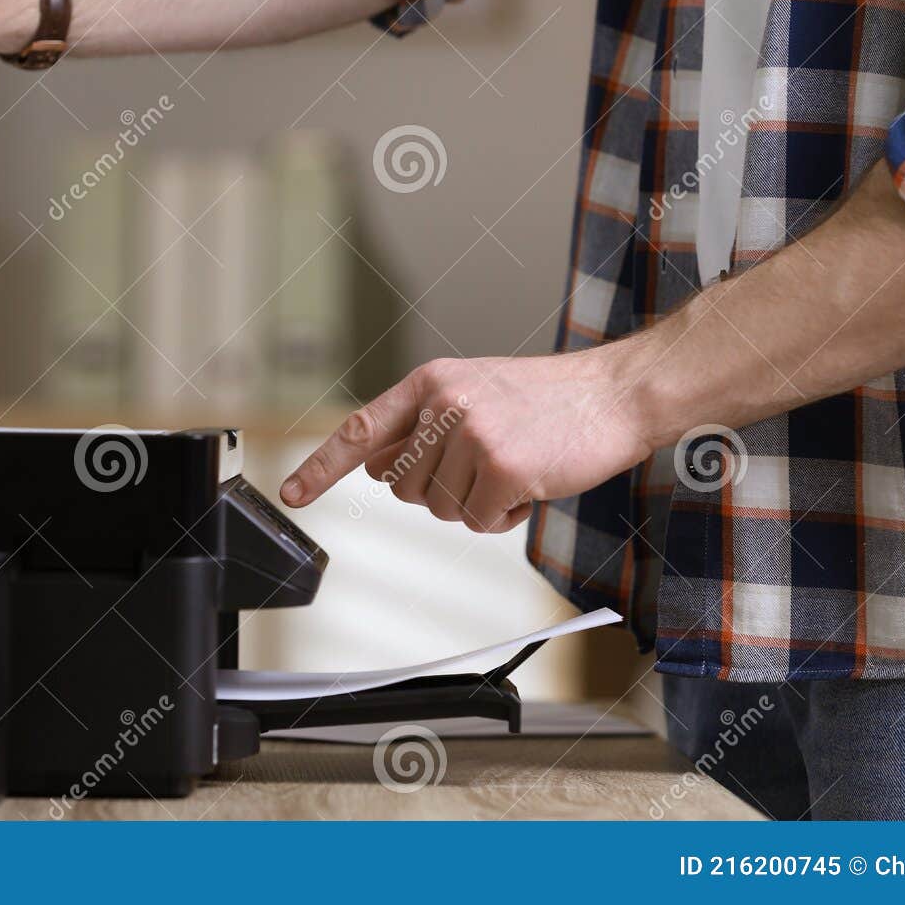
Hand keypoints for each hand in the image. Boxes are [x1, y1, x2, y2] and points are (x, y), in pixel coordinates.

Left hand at [280, 345, 659, 531]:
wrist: (613, 394)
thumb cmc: (546, 400)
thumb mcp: (474, 392)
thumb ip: (424, 426)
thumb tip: (381, 470)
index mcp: (431, 382)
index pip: (361, 431)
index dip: (322, 467)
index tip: (292, 494)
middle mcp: (444, 404)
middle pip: (403, 488)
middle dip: (441, 492)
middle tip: (486, 466)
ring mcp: (472, 435)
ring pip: (441, 509)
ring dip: (477, 504)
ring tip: (515, 467)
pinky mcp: (502, 468)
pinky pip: (479, 523)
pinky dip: (505, 518)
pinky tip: (530, 485)